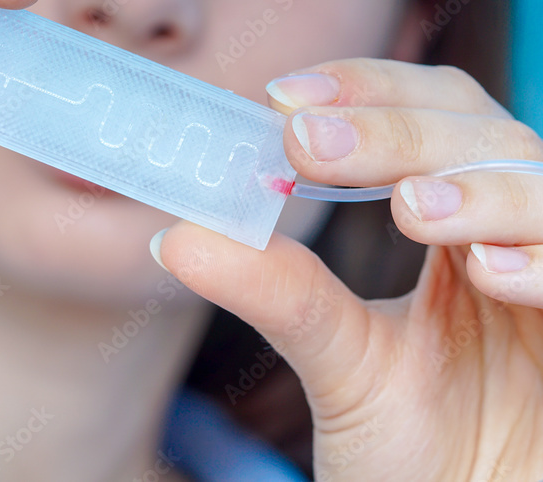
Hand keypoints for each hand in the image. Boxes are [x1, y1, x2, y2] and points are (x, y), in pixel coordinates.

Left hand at [155, 59, 542, 480]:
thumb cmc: (414, 452)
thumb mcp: (338, 360)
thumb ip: (279, 294)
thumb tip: (176, 236)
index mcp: (456, 227)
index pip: (430, 121)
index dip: (370, 94)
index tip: (286, 99)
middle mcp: (514, 238)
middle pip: (481, 139)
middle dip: (398, 132)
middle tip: (309, 143)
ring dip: (476, 188)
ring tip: (407, 208)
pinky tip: (491, 271)